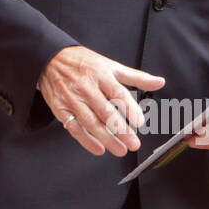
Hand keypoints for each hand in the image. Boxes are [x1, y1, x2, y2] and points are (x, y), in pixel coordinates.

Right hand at [38, 45, 164, 156]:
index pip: (117, 93)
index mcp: (101, 75)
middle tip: (133, 143)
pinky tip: (98, 149)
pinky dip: (86, 140)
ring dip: (106, 138)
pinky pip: (74, 127)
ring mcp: (72, 99)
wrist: (49, 59)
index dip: (129, 108)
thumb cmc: (83, 63)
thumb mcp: (110, 65)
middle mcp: (86, 87)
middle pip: (105, 111)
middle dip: (120, 129)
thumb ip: (136, 77)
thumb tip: (159, 82)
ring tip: (120, 150)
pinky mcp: (60, 109)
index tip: (140, 121)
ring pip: (90, 122)